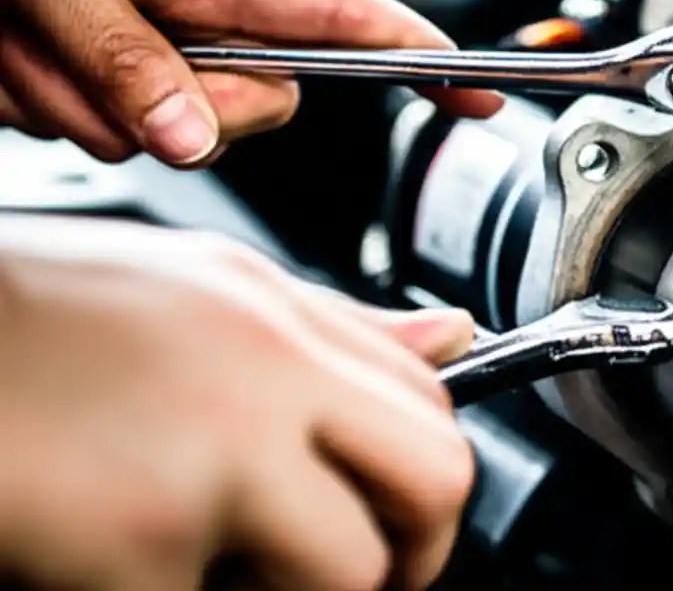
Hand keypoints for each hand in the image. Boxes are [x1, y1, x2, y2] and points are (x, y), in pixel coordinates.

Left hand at [0, 0, 502, 165]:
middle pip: (259, 108)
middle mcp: (204, 14)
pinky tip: (17, 49)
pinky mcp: (114, 88)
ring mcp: (161, 56)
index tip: (478, 96)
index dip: (427, 59)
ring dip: (76, 98)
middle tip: (87, 56)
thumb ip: (124, 57)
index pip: (356, 19)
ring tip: (26, 31)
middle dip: (174, 107)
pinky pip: (104, 139)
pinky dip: (44, 103)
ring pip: (168, 137)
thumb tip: (191, 139)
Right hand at [0, 213, 475, 589]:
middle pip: (434, 481)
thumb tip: (451, 337)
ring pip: (344, 572)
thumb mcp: (199, 291)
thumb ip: (336, 327)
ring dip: (299, 589)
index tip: (400, 514)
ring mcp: (201, 464)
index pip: (431, 402)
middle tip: (369, 570)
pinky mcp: (134, 549)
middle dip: (415, 549)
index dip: (428, 476)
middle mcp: (258, 380)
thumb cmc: (39, 320)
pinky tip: (121, 556)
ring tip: (227, 562)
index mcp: (277, 319)